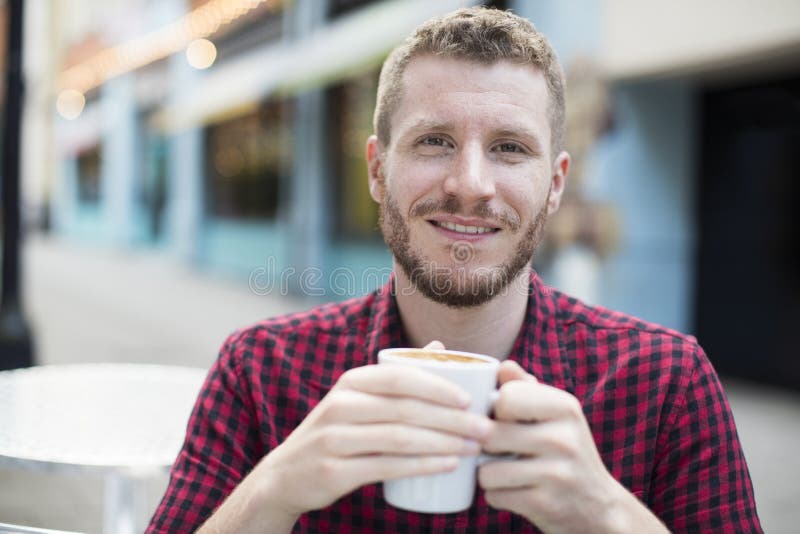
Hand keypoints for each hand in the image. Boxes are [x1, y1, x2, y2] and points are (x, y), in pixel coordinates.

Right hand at [254, 341, 491, 520]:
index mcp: (351, 383)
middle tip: (485, 429)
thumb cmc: (338, 433)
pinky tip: (447, 466)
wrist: (286, 475)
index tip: (472, 398)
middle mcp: (340, 406)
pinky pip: (386, 467)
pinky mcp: (334, 471)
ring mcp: (334, 439)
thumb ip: (398, 375)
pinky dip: (421, 466)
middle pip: (406, 409)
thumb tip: (440, 346)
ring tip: (474, 448)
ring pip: (399, 438)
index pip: (400, 377)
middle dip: (452, 419)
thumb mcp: (358, 398)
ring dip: (444, 443)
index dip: (439, 386)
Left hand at [478, 361, 667, 532]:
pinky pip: (495, 496)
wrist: (597, 505)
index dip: (497, 411)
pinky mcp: (547, 505)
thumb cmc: (564, 449)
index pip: (506, 397)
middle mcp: (564, 438)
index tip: (507, 420)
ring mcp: (557, 474)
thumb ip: (525, 388)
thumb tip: (503, 366)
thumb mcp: (554, 414)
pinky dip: (498, 495)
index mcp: (565, 407)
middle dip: (486, 445)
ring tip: (507, 472)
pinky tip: (516, 491)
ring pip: (487, 471)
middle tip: (501, 450)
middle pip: (490, 435)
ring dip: (489, 474)